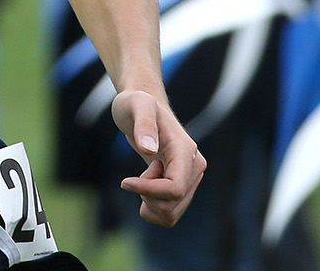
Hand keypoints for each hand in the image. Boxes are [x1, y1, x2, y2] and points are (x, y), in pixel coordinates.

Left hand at [112, 88, 203, 225]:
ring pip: (171, 214)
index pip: (174, 189)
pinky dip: (152, 208)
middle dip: (147, 196)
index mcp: (186, 151)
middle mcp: (195, 166)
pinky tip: (145, 187)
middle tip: (136, 174)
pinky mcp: (183, 186)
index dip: (147, 191)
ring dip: (150, 202)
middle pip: (171, 205)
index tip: (125, 181)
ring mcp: (191, 178)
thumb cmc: (136, 104)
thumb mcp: (136, 105)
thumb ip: (143, 124)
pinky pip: (170, 215)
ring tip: (143, 177)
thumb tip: (149, 151)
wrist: (141, 107)